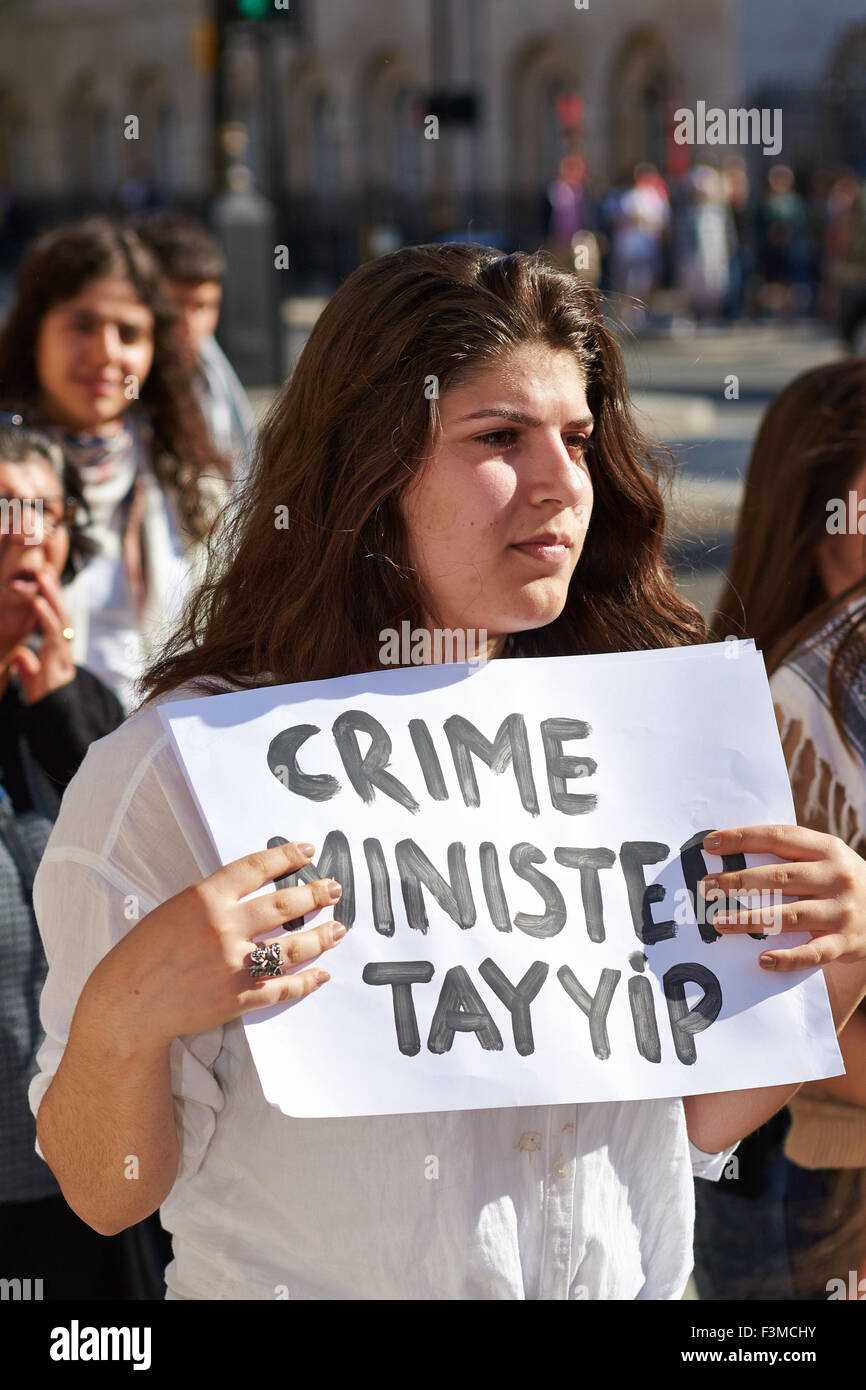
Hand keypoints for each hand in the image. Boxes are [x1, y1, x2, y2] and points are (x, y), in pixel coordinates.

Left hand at [7, 567, 74, 703]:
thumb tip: (21, 654)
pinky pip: (53, 633)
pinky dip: (45, 616)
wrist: (54, 721)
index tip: (44, 577)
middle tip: (44, 566)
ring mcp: (63, 653)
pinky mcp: (59, 659)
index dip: (51, 598)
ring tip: (42, 575)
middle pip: (61, 613)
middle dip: (54, 590)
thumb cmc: (43, 700)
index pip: (56, 619)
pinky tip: (37, 601)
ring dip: (51, 595)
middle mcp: (63, 648)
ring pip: (60, 618)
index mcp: (57, 650)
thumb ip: (27, 665)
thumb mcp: (31, 679)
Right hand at [85, 841, 345, 1048]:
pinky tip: (321, 973)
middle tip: (334, 890)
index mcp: (205, 898)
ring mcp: (232, 965)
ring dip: (321, 936)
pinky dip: (307, 981)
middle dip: (317, 895)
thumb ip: (216, 899)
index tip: (307, 851)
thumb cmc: (146, 952)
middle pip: (286, 905)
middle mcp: (223, 928)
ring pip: (293, 947)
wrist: (128, 1004)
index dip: (287, 857)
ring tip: (338, 929)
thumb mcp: (175, 910)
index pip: (257, 868)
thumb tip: (260, 888)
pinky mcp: (238, 998)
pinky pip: (283, 987)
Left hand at [698, 824, 865, 969]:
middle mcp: (835, 877)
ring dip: (750, 920)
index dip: (742, 839)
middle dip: (737, 882)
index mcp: (826, 849)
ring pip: (789, 916)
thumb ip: (789, 854)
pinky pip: (812, 953)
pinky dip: (786, 959)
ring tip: (719, 922)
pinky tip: (762, 959)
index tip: (710, 844)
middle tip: (706, 887)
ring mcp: (841, 911)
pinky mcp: (845, 943)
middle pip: (778, 878)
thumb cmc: (840, 880)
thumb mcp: (825, 857)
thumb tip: (731, 852)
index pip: (778, 837)